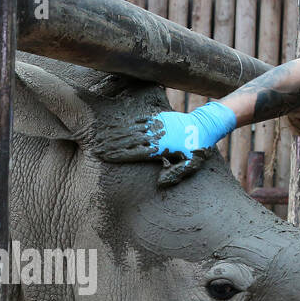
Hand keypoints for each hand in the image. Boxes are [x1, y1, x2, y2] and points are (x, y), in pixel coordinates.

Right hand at [92, 102, 235, 185]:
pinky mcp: (155, 117)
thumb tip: (160, 183)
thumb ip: (177, 174)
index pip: (137, 151)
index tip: (104, 156)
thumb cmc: (198, 148)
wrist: (205, 124)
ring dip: (113, 132)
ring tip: (97, 137)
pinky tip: (110, 124)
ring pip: (130, 128)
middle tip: (94, 148)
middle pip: (129, 139)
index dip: (120, 154)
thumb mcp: (192, 164)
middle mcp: (156, 134)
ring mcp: (154, 124)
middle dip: (111, 143)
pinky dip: (121, 121)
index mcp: (162, 146)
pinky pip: (135, 119)